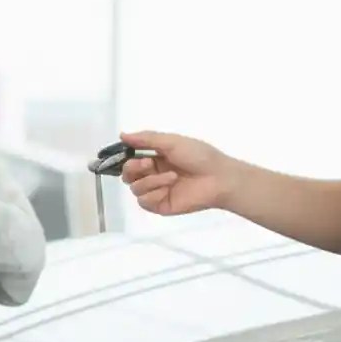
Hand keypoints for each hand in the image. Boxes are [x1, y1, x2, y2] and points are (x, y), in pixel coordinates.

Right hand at [119, 130, 235, 215]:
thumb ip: (146, 139)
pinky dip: (154, 194)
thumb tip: (122, 135)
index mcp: (156, 158)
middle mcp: (153, 175)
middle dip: (133, 168)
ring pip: (135, 189)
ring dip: (151, 181)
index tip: (127, 152)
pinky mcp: (161, 206)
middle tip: (149, 164)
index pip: (130, 159)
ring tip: (172, 177)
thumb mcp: (172, 141)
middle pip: (127, 175)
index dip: (126, 157)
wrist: (218, 178)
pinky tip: (168, 189)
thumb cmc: (198, 156)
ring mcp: (157, 191)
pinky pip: (144, 202)